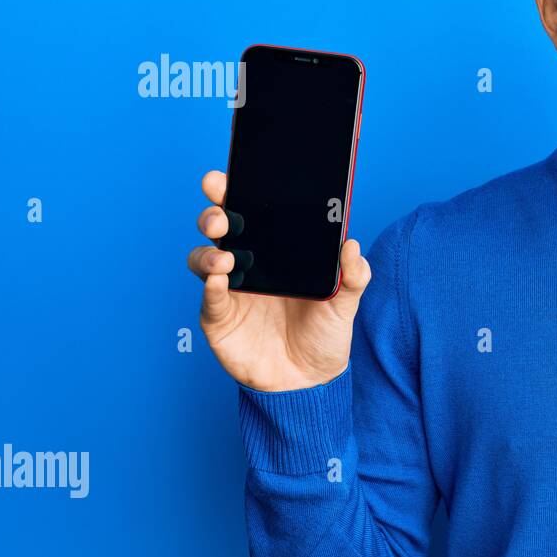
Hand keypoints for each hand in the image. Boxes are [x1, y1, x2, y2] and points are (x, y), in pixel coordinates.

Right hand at [186, 169, 370, 391]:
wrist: (309, 380)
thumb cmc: (324, 335)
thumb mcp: (346, 304)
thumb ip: (352, 277)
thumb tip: (352, 246)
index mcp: (276, 252)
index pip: (252, 213)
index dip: (236, 192)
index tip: (229, 176)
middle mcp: (247, 264)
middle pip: (220, 228)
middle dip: (214, 212)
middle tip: (221, 213)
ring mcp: (229, 290)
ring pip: (204, 258)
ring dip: (209, 252)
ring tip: (226, 258)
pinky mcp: (219, 317)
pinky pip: (209, 296)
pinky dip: (210, 285)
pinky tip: (220, 279)